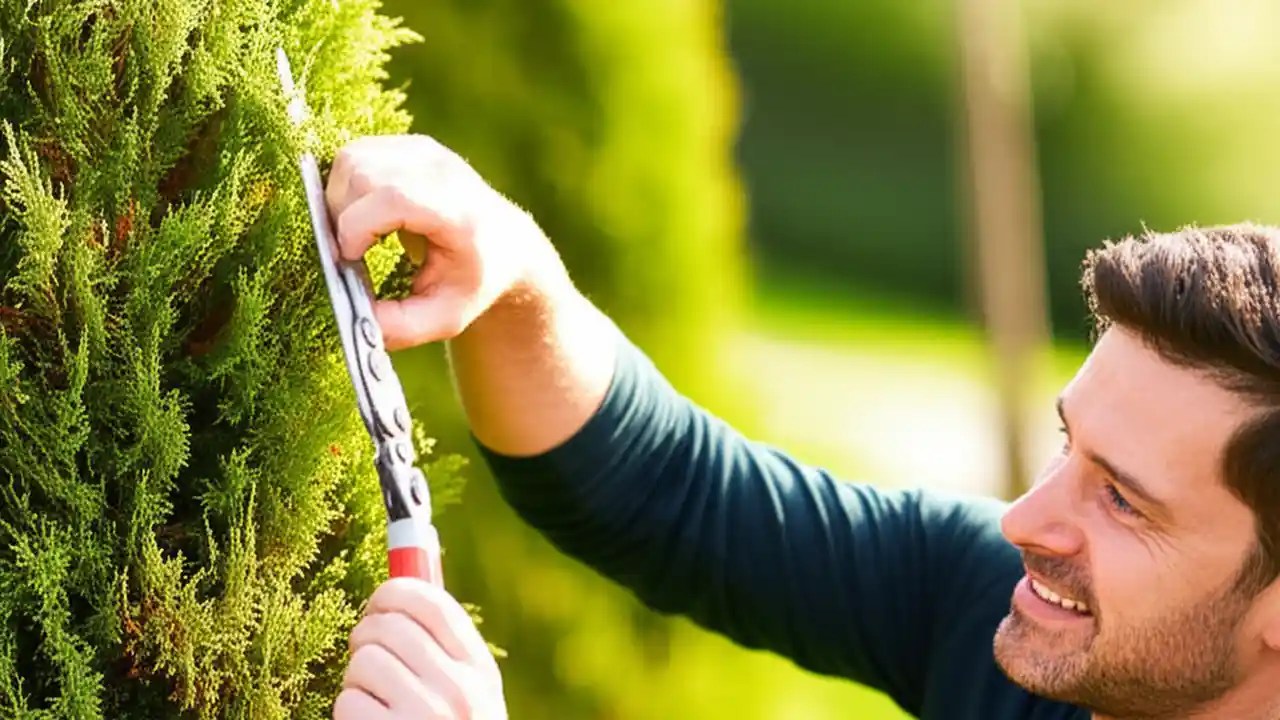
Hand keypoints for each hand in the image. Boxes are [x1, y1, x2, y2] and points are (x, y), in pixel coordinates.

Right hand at [323, 134, 551, 350]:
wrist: (504, 245)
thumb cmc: (472, 282)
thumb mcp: (443, 318)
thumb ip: (399, 327)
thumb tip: (354, 318)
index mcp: (458, 213)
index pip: (394, 198)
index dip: (357, 227)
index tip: (348, 260)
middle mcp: (442, 171)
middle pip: (363, 175)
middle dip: (341, 218)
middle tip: (351, 253)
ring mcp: (424, 151)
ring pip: (351, 160)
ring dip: (338, 201)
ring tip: (360, 236)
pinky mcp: (407, 145)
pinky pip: (354, 155)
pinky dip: (346, 187)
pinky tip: (367, 215)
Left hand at [335, 578, 505, 718]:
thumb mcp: (471, 694)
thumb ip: (446, 649)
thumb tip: (397, 590)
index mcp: (480, 671)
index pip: (432, 602)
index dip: (394, 593)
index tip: (379, 604)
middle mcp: (458, 690)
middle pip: (388, 625)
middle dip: (366, 636)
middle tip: (368, 656)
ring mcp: (424, 717)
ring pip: (362, 662)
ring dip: (356, 680)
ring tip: (375, 701)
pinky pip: (347, 702)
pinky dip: (350, 714)